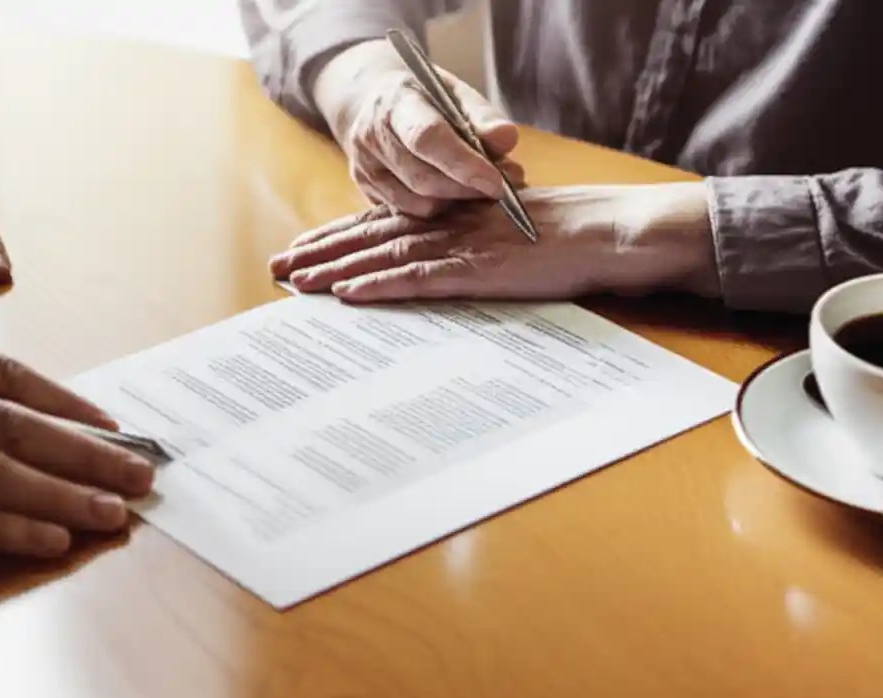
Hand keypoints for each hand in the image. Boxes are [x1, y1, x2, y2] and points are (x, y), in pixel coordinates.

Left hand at [270, 184, 720, 302]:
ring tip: (295, 283)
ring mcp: (460, 246)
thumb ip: (472, 248)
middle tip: (276, 269)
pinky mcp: (478, 269)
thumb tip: (445, 269)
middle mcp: (447, 225)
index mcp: (452, 217)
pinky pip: (419, 278)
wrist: (607, 232)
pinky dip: (381, 284)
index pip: (382, 225)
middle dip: (320, 254)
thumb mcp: (508, 238)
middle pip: (369, 238)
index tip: (300, 250)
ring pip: (383, 256)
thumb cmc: (565, 239)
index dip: (338, 237)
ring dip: (337, 270)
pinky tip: (349, 294)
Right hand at [311, 40, 523, 217]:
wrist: (367, 100)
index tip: (497, 183)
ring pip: (416, 204)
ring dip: (454, 204)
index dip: (464, 164)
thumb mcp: (451, 91)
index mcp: (395, 103)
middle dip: (466, 190)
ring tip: (475, 189)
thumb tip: (507, 140)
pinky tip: (451, 196)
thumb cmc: (420, 96)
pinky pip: (408, 214)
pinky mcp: (366, 192)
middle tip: (498, 188)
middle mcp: (371, 138)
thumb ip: (480, 115)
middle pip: (423, 179)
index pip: (427, 138)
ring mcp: (364, 169)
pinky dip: (437, 211)